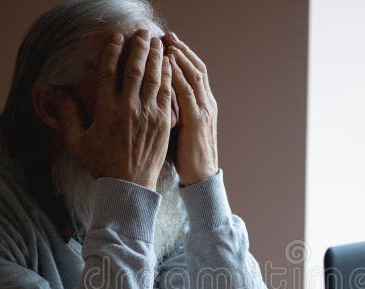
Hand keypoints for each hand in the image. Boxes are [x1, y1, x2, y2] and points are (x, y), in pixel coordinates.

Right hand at [57, 30, 171, 189]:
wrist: (129, 186)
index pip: (109, 72)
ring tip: (157, 41)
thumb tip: (53, 92)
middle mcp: (129, 109)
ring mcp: (149, 115)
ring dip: (156, 56)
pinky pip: (166, 93)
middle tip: (141, 32)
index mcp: (107, 111)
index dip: (112, 51)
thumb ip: (67, 115)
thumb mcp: (76, 142)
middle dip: (139, 47)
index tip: (116, 37)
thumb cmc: (101, 164)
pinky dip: (167, 76)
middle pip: (135, 69)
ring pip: (154, 78)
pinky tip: (168, 64)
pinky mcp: (163, 122)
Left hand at [165, 33, 218, 185]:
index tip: (169, 43)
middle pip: (196, 67)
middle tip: (167, 35)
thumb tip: (158, 96)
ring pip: (194, 74)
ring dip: (180, 57)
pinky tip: (167, 64)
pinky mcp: (197, 120)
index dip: (183, 56)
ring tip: (167, 43)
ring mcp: (204, 110)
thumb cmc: (188, 157)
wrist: (201, 177)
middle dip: (181, 50)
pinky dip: (177, 75)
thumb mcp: (182, 128)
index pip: (195, 73)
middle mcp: (207, 103)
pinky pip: (187, 91)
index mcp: (204, 105)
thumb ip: (175, 110)